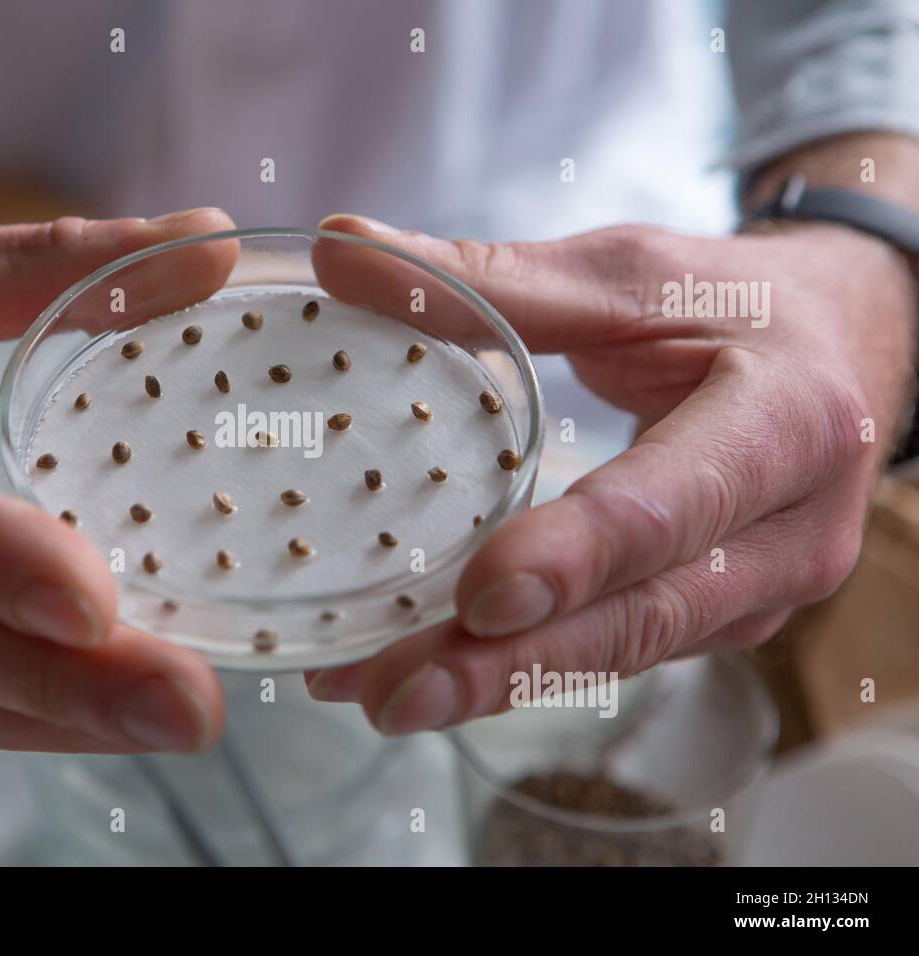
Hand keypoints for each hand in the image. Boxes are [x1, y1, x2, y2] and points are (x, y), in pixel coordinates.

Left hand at [306, 213, 916, 733]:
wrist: (840, 350)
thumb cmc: (731, 304)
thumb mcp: (624, 274)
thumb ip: (485, 276)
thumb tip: (337, 247)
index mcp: (785, 422)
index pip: (672, 503)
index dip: (577, 554)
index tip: (480, 597)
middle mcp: (791, 533)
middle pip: (641, 615)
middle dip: (512, 663)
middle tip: (395, 694)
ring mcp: (759, 592)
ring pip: (622, 652)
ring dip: (499, 682)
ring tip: (382, 697)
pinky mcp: (717, 619)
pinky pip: (614, 651)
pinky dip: (519, 667)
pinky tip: (420, 671)